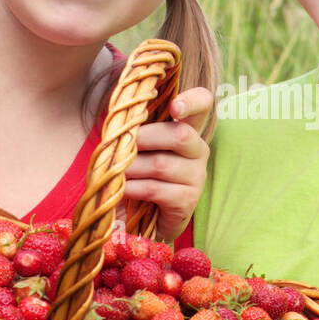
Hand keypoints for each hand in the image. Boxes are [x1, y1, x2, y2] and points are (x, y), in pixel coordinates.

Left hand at [124, 85, 212, 241]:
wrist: (148, 219)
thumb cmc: (142, 174)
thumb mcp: (140, 148)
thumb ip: (136, 131)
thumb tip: (117, 122)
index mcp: (188, 130)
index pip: (203, 104)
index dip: (193, 100)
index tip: (174, 106)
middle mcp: (199, 150)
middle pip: (180, 135)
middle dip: (144, 138)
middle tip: (120, 145)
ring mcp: (197, 176)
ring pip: (161, 164)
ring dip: (131, 168)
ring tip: (115, 172)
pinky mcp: (188, 201)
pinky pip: (155, 189)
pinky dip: (132, 188)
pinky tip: (121, 190)